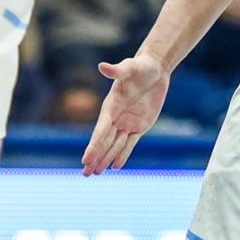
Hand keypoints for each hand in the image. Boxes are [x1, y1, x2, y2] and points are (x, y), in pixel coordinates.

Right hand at [82, 55, 168, 175]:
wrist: (155, 68)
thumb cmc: (141, 66)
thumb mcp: (130, 67)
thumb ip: (117, 70)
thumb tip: (101, 66)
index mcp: (111, 105)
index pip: (101, 129)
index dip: (94, 144)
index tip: (86, 158)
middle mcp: (116, 116)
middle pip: (104, 141)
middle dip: (95, 157)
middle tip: (84, 173)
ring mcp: (128, 122)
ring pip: (115, 145)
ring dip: (105, 158)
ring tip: (95, 173)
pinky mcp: (140, 126)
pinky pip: (130, 143)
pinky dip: (123, 155)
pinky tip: (115, 167)